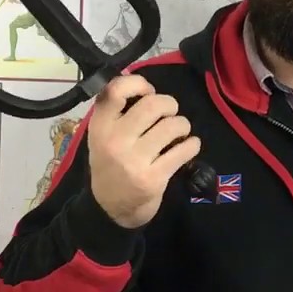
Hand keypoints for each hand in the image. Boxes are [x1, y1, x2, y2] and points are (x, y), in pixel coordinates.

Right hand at [87, 74, 199, 228]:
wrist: (111, 208)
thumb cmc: (111, 164)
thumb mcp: (103, 136)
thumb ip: (117, 111)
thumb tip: (141, 82)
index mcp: (100, 126)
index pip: (116, 90)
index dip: (138, 83)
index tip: (148, 91)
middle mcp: (115, 141)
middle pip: (153, 104)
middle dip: (169, 104)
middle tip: (170, 113)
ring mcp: (135, 161)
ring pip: (172, 126)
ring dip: (182, 125)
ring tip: (179, 132)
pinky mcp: (153, 178)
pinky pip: (183, 150)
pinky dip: (192, 145)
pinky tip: (188, 146)